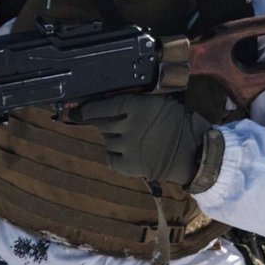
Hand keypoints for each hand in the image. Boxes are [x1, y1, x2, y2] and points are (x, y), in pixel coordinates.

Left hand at [69, 94, 209, 186]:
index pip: (102, 106)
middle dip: (101, 123)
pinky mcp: (128, 165)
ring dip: (113, 138)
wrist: (191, 152)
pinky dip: (115, 154)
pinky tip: (126, 152)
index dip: (86, 108)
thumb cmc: (175, 123)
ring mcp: (126, 147)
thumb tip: (105, 98)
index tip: (74, 110)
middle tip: (110, 123)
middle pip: (101, 123)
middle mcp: (128, 126)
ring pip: (107, 140)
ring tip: (129, 139)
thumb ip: (134, 100)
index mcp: (136, 106)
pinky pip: (110, 157)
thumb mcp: (158, 102)